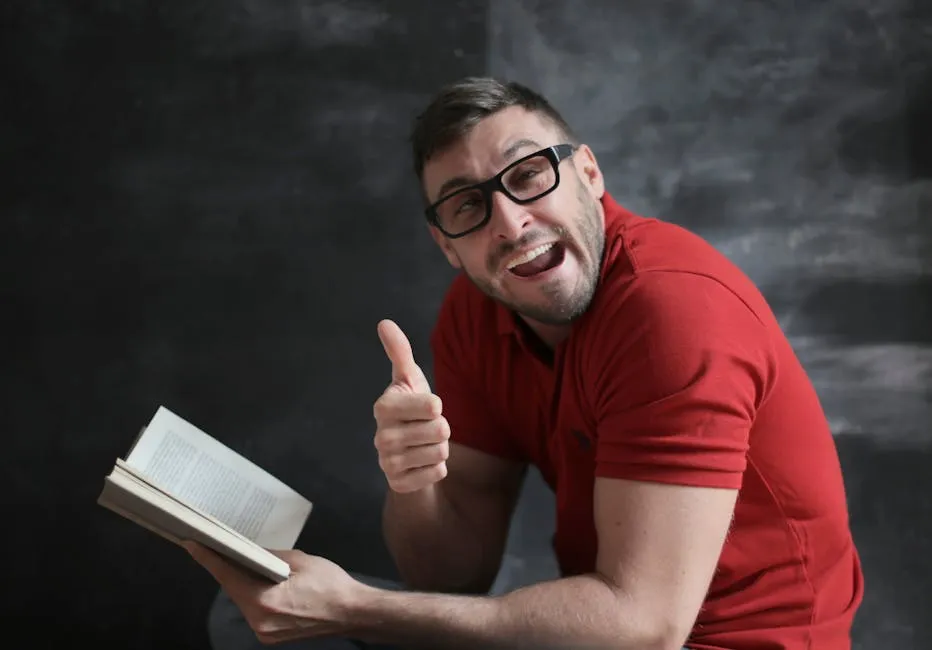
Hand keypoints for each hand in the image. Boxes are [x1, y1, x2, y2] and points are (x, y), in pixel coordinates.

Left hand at [184, 542, 359, 643]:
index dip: (210, 558)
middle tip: (222, 547)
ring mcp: (265, 632)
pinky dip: (255, 594)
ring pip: (244, 600)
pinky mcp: (271, 635)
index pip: (229, 576)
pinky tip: (261, 581)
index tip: (194, 545)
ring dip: (244, 581)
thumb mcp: (300, 561)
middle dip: (230, 568)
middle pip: (234, 589)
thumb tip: (250, 551)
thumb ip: (269, 556)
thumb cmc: (331, 586)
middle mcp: (261, 621)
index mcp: (265, 602)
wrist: (352, 612)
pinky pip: (255, 610)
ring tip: (246, 562)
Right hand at [374, 319, 449, 492]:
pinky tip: (421, 463)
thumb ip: (400, 351)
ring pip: (441, 452)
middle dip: (441, 429)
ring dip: (439, 448)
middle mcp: (381, 436)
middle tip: (425, 428)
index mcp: (384, 407)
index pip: (434, 405)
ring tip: (423, 444)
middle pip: (441, 430)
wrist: (405, 452)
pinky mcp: (398, 483)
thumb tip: (385, 323)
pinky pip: (438, 473)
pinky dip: (437, 468)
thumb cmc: (410, 409)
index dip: (436, 406)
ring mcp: (388, 462)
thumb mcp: (408, 379)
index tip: (422, 408)